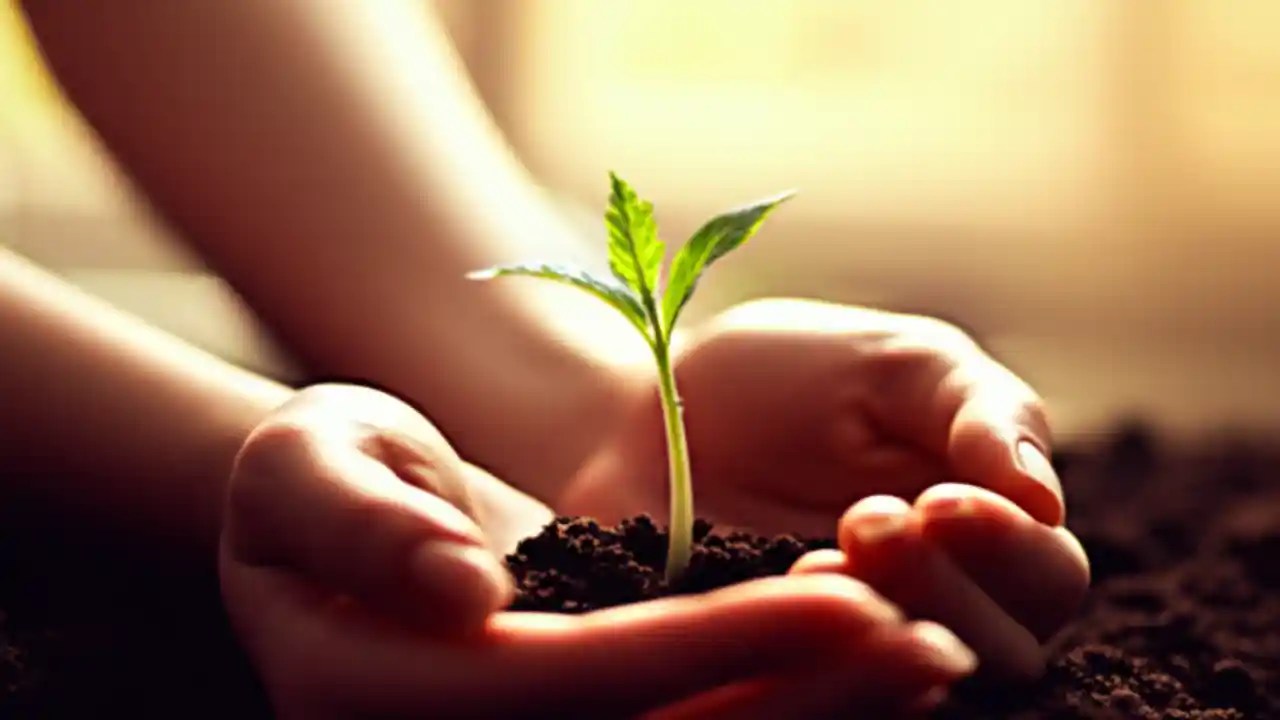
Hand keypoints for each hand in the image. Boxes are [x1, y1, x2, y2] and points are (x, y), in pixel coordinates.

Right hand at [221, 384, 975, 718]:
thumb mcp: (307, 468)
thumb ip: (366, 525)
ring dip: (813, 714)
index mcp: (380, 700)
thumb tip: (465, 591)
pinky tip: (868, 668)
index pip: (576, 683)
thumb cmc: (316, 474)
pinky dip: (781, 704)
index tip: (842, 598)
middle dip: (799, 701)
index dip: (715, 647)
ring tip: (930, 663)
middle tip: (932, 648)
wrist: (339, 513)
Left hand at [563, 299, 1089, 679]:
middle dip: (945, 586)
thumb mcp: (893, 363)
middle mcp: (942, 596)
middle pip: (1006, 645)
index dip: (1010, 548)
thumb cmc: (786, 379)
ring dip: (885, 620)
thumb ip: (982, 411)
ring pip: (923, 676)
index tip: (939, 504)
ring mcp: (864, 638)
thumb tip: (1045, 496)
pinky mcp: (793, 662)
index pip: (1050, 572)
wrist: (655, 414)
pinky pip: (834, 688)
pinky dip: (818, 653)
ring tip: (818, 557)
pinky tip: (781, 590)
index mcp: (987, 521)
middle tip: (866, 520)